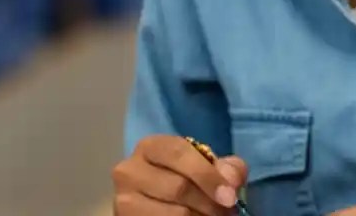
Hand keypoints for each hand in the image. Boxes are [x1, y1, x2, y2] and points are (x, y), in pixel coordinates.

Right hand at [112, 135, 248, 214]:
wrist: (157, 203)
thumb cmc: (185, 180)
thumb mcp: (206, 168)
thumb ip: (225, 169)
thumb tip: (231, 180)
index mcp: (150, 147)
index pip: (179, 153)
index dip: (208, 175)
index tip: (230, 196)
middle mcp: (129, 170)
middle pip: (178, 187)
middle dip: (210, 203)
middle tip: (227, 211)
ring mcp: (124, 200)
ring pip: (175, 213)